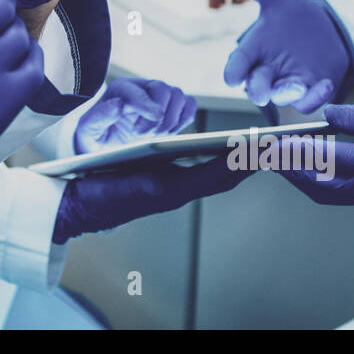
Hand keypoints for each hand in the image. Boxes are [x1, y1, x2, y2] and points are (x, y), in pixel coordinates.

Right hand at [52, 157, 252, 243]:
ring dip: (238, 163)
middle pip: (222, 177)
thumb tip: (163, 181)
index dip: (241, 162)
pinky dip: (220, 163)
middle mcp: (175, 191)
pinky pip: (202, 173)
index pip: (215, 176)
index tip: (265, 149)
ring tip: (259, 147)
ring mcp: (171, 188)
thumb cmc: (98, 197)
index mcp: (169, 191)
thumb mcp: (119, 189)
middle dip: (249, 162)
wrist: (78, 208)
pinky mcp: (164, 182)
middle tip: (275, 145)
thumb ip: (140, 185)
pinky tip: (226, 151)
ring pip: (215, 176)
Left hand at [74, 78, 196, 154]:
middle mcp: (142, 89)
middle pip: (163, 89)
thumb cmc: (96, 135)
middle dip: (157, 116)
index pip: (137, 91)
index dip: (143, 107)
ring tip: (157, 135)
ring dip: (172, 119)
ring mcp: (159, 98)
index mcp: (120, 90)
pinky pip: (189, 106)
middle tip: (143, 134)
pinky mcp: (173, 110)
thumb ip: (99, 116)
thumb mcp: (88, 129)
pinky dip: (184, 119)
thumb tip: (118, 105)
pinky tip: (169, 133)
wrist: (106, 144)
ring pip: (178, 96)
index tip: (140, 130)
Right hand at [222, 0, 353, 114]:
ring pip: (281, 95)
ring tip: (296, 85)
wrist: (324, 26)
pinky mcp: (310, 89)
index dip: (233, 71)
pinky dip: (314, 98)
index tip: (231, 78)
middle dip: (256, 89)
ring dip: (285, 94)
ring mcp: (288, 81)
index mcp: (254, 48)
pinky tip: (324, 84)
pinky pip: (309, 101)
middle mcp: (267, 69)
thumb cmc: (292, 14)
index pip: (238, 63)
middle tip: (259, 94)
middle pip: (255, 85)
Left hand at [276, 103, 353, 208]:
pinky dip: (310, 181)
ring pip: (324, 193)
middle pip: (322, 183)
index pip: (335, 161)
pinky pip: (333, 194)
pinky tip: (296, 166)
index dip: (303, 151)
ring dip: (296, 176)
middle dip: (290, 167)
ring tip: (272, 157)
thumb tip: (327, 113)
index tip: (279, 141)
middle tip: (264, 151)